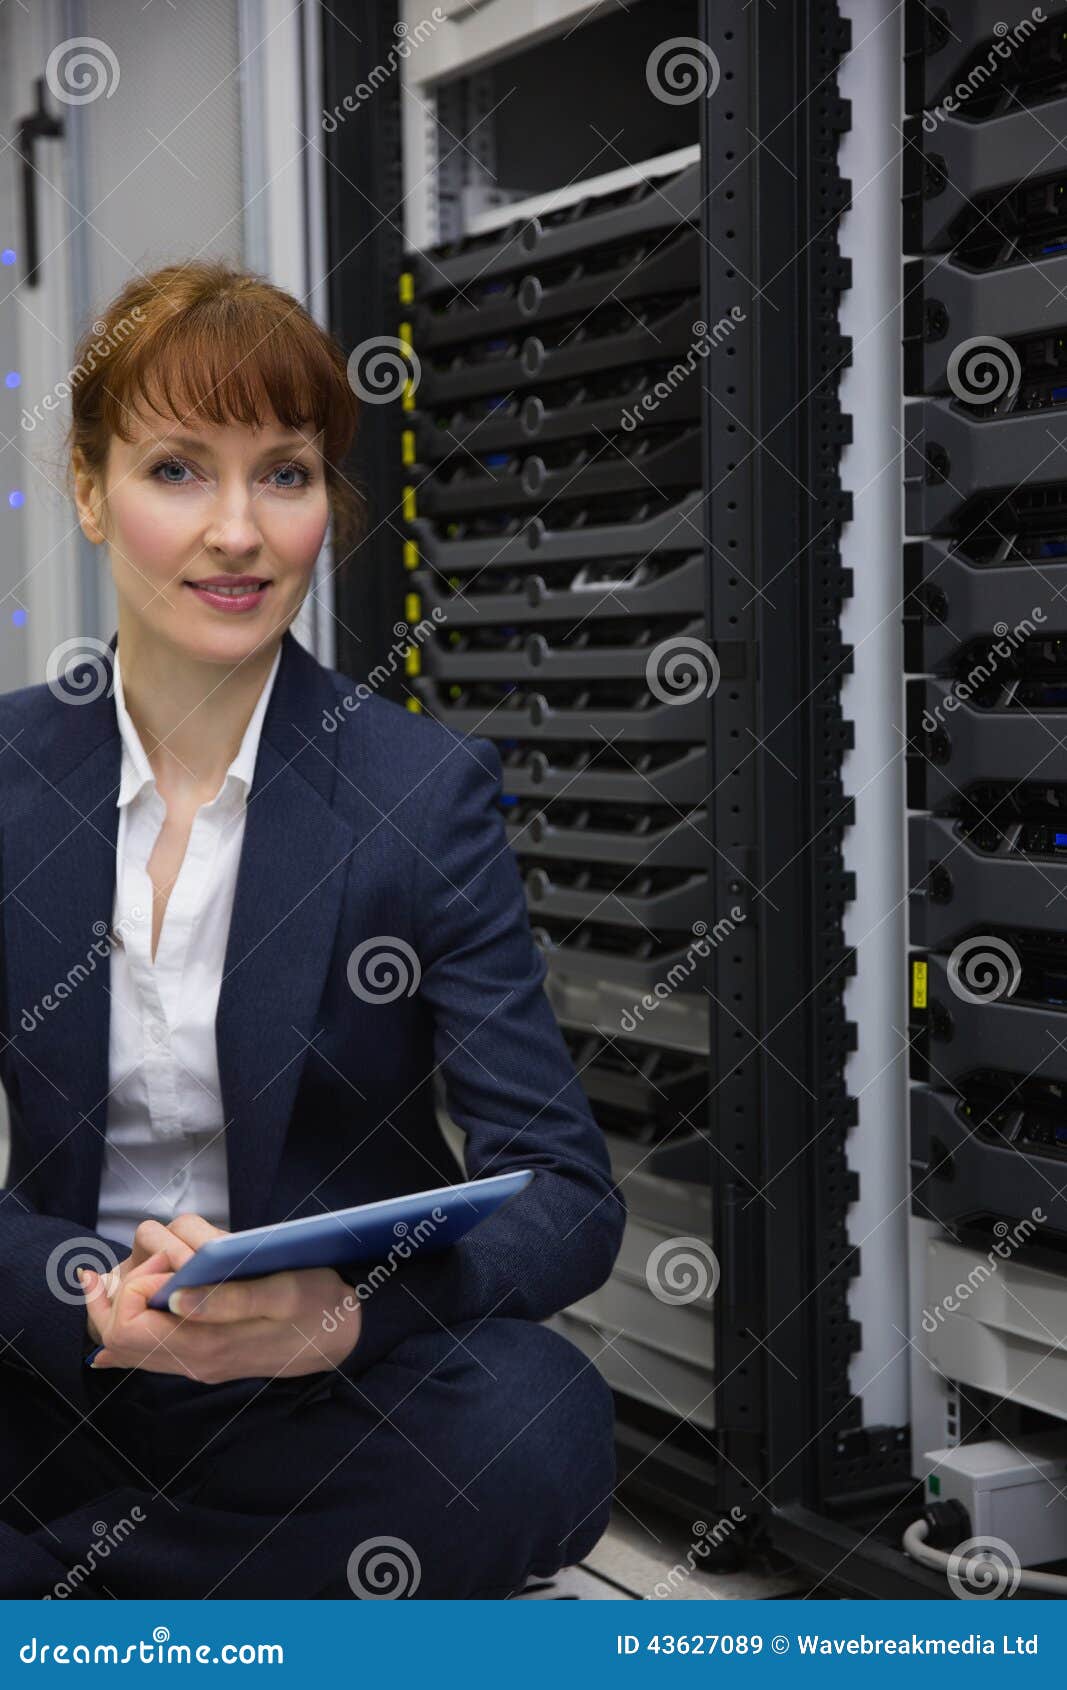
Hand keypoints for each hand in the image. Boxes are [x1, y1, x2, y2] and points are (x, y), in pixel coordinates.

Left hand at [81, 1213, 362, 1382]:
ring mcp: (195, 1357)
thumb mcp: (282, 1293)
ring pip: (127, 1334)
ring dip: (140, 1284)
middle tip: (162, 1255)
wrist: (346, 1335)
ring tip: (177, 1257)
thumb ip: (228, 1299)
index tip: (178, 1258)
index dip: (138, 1283)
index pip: (126, 1327)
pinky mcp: (204, 1346)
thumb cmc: (318, 1306)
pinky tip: (147, 1284)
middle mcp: (191, 1359)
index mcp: (206, 1347)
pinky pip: (148, 1340)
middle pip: (112, 1335)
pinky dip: (138, 1309)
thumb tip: (173, 1295)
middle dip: (123, 1284)